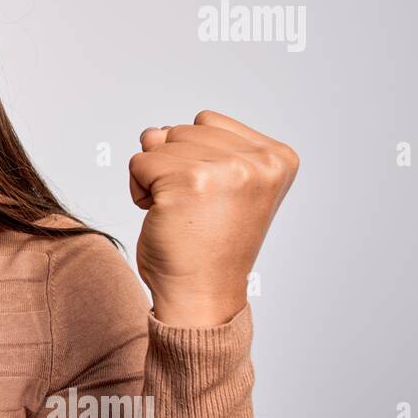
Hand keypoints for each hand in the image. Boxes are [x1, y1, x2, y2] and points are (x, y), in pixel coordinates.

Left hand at [129, 109, 298, 326]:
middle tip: (194, 211)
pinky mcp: (189, 180)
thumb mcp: (218, 183)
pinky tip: (162, 217)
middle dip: (172, 167)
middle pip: (181, 130)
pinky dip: (139, 190)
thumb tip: (152, 132)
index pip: (207, 122)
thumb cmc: (207, 245)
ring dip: (154, 179)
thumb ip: (192, 145)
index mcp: (278, 158)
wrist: (201, 296)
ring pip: (157, 144)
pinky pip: (139, 162)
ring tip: (180, 214)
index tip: (212, 199)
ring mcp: (227, 169)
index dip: (194, 158)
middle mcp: (259, 161)